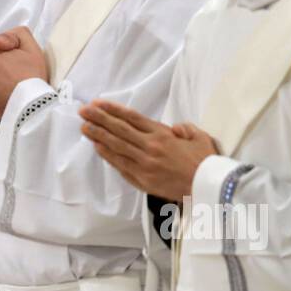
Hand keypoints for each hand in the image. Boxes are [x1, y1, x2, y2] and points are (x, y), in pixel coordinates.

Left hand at [79, 100, 218, 201]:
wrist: (206, 186)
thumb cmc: (204, 162)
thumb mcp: (199, 136)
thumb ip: (184, 128)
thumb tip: (174, 128)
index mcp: (163, 134)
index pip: (133, 118)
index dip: (114, 110)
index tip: (99, 103)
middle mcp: (150, 146)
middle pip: (119, 130)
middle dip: (99, 119)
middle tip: (83, 111)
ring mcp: (144, 163)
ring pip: (116, 146)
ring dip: (98, 136)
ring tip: (84, 127)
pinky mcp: (141, 178)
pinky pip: (120, 164)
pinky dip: (107, 155)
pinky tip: (97, 147)